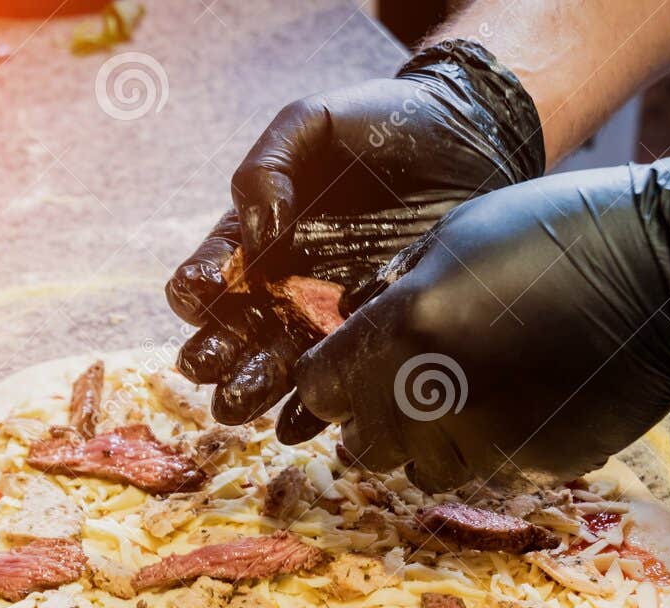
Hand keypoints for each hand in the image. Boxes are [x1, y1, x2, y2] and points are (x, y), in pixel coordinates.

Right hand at [165, 40, 543, 430]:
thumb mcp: (314, 120)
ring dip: (252, 391)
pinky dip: (313, 412)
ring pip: (275, 368)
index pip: (210, 273)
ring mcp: (327, 319)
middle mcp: (284, 287)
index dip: (196, 290)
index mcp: (258, 239)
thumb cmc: (386, 124)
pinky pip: (337, 383)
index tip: (201, 297)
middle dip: (216, 356)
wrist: (473, 141)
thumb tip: (257, 233)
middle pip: (234, 333)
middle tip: (210, 370)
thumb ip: (269, 163)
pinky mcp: (374, 339)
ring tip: (241, 405)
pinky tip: (298, 425)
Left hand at [288, 145, 669, 490]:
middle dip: (367, 422)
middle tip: (393, 392)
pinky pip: (482, 472)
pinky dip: (481, 450)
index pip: (322, 387)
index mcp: (406, 329)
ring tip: (452, 402)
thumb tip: (353, 321)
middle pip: (361, 445)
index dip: (326, 382)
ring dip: (421, 445)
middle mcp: (435, 395)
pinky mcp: (532, 464)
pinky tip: (507, 407)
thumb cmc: (557, 232)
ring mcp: (486, 438)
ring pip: (417, 471)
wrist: (665, 272)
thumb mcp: (456, 234)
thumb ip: (394, 285)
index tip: (340, 372)